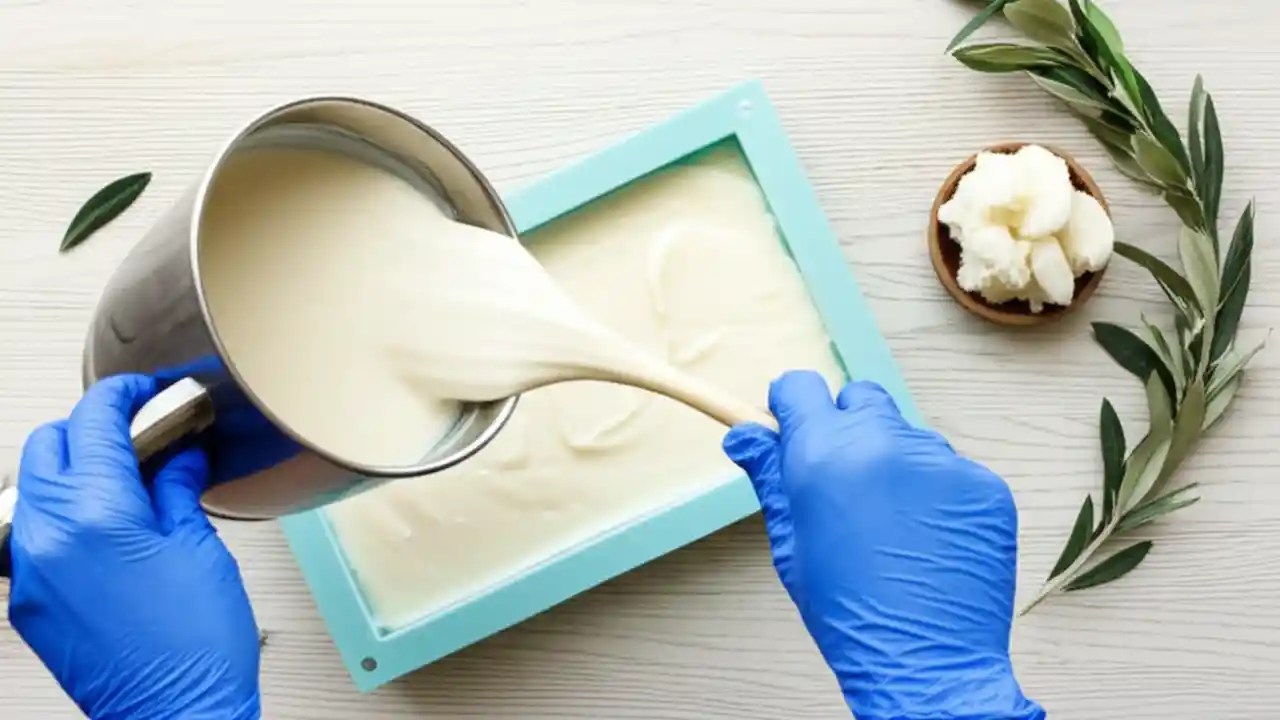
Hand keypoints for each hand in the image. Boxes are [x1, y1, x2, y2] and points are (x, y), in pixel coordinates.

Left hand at [8, 375, 260, 719]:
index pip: (92, 422)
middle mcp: (48, 538)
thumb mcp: (200, 549)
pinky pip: (30, 534)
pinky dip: (62, 514)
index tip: (144, 392)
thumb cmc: (195, 647)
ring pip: (33, 487)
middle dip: (91, 427)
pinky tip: (106, 527)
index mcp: (95, 515)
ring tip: (123, 479)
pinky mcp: (25, 601)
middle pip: (47, 445)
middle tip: (138, 431)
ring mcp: (28, 571)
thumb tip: (176, 460)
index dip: (123, 395)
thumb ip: (175, 492)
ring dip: (72, 469)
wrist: (174, 715)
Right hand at [723, 372, 1042, 719]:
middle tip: (845, 481)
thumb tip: (743, 433)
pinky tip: (928, 537)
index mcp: (823, 455)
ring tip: (891, 523)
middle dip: (846, 426)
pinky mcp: (982, 483)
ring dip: (894, 462)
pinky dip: (936, 492)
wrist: (925, 662)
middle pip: (859, 398)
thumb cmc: (847, 611)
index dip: (793, 405)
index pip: (801, 387)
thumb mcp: (791, 543)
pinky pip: (949, 468)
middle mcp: (883, 443)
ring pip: (907, 435)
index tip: (793, 423)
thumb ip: (770, 478)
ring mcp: (940, 460)